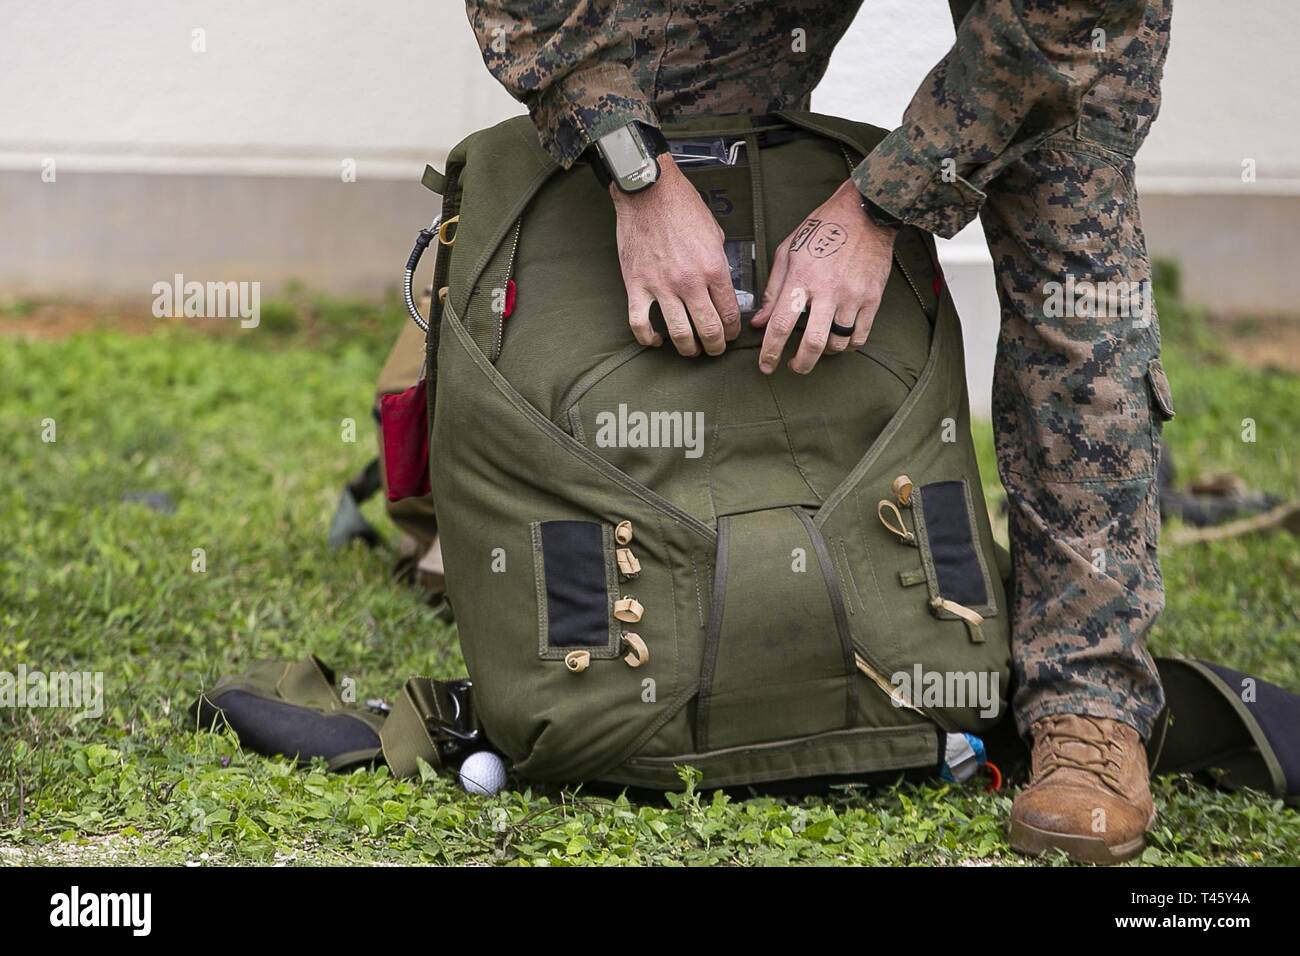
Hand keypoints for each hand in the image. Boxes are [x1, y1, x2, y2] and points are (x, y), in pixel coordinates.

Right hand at [610, 159, 740, 356]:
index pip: (729, 313)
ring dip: (688, 349)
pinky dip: (648, 338)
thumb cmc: (682, 207)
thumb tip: (721, 286)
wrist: (648, 192)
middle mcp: (689, 282)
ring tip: (690, 350)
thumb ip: (719, 263)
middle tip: (715, 350)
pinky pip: (640, 323)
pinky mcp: (636, 285)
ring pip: (679, 334)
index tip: (731, 334)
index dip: (733, 330)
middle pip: (708, 330)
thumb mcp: (714, 234)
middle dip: (715, 347)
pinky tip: (655, 340)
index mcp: (713, 268)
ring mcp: (661, 286)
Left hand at [752, 179, 897, 374]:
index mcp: (801, 278)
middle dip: (800, 364)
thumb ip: (773, 289)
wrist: (866, 212)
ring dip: (824, 353)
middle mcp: (828, 290)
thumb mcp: (788, 251)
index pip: (781, 324)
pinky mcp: (873, 298)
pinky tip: (840, 341)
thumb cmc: (822, 228)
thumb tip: (760, 322)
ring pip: (838, 343)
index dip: (771, 351)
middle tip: (793, 367)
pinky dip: (848, 345)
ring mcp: (853, 296)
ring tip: (817, 347)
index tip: (766, 365)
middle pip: (813, 343)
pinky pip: (860, 336)